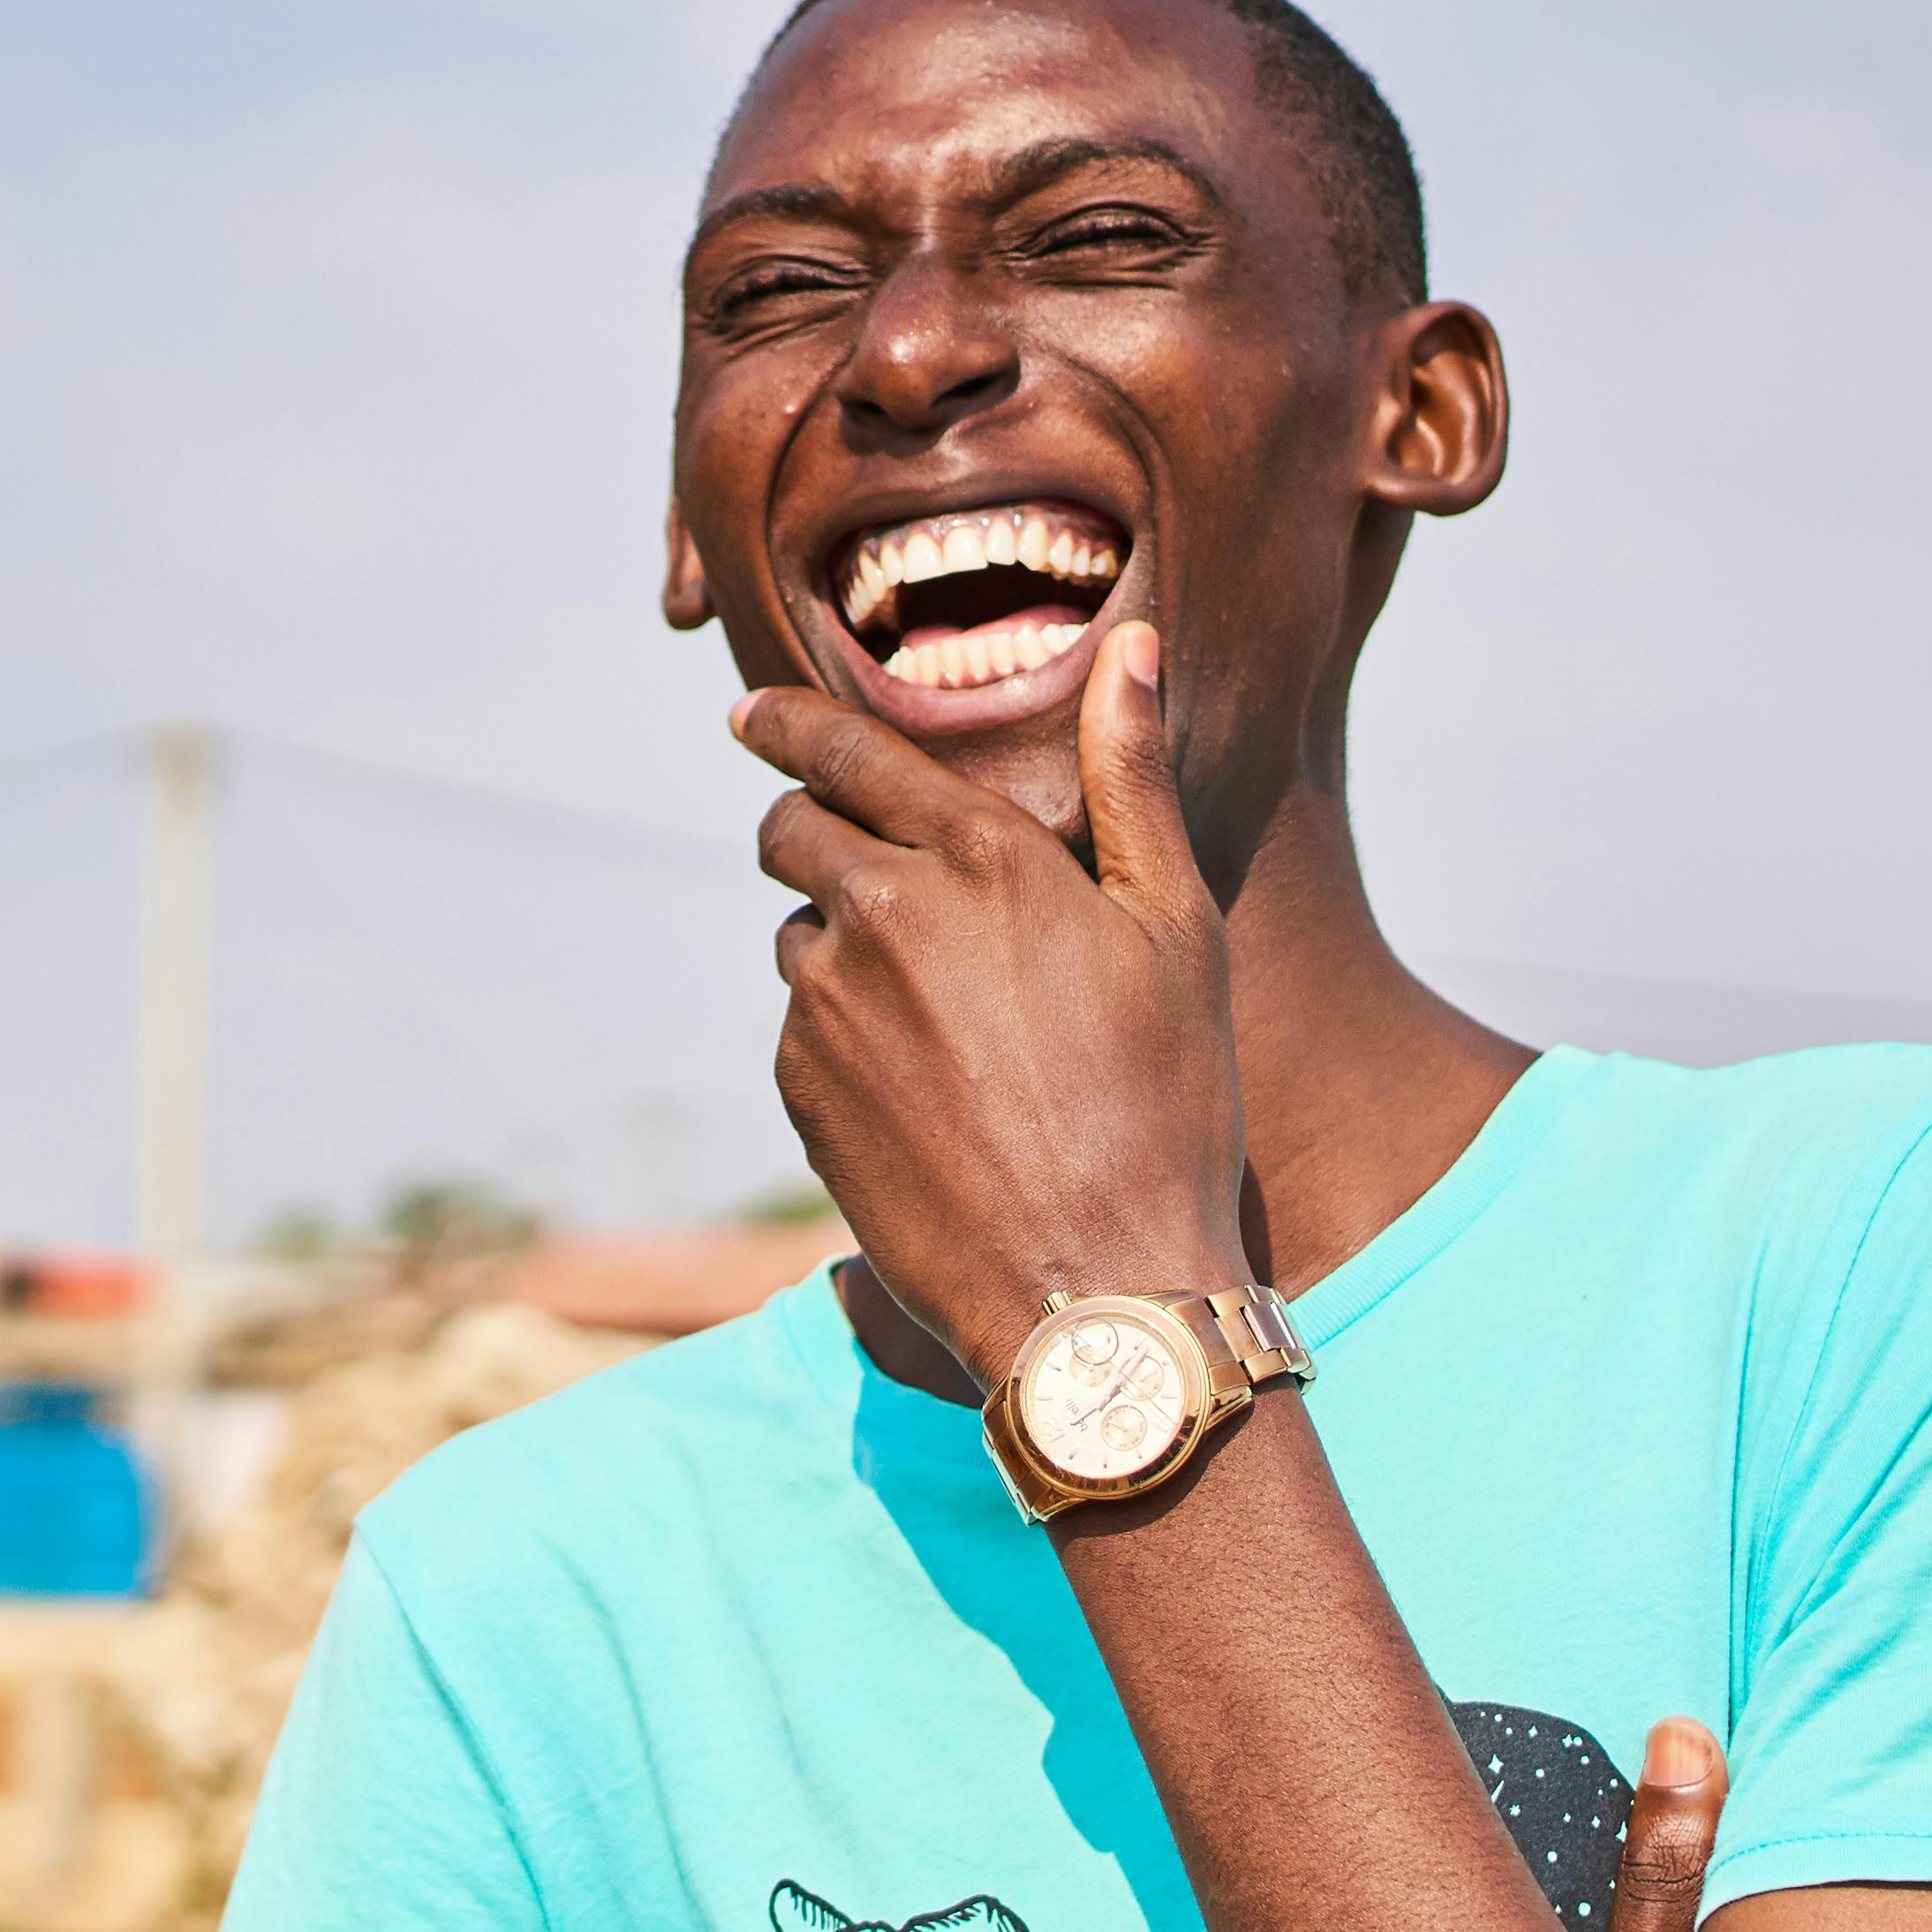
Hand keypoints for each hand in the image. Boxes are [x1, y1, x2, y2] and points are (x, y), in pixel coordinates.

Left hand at [742, 624, 1252, 1367]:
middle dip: (811, 830)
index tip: (753, 716)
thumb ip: (1134, 779)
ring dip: (842, 946)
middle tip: (860, 865)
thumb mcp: (1177, 930)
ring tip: (941, 1017)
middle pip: (793, 832)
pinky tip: (925, 1089)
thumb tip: (1133, 647)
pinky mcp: (799, 1086)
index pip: (848, 752)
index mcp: (983, 857)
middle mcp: (885, 913)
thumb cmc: (1165, 1104)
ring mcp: (828, 1004)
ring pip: (800, 935)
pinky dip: (842, 1033)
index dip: (790, 726)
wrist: (1091, 1283)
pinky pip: (801, 1025)